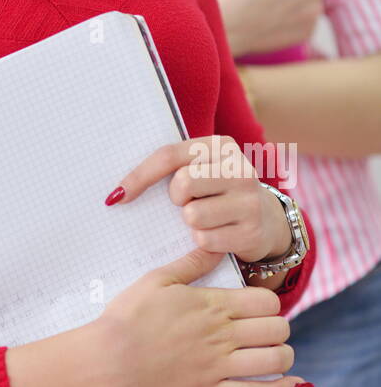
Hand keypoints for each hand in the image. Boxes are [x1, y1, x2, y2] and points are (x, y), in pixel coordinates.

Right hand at [95, 246, 305, 386]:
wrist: (110, 358)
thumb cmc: (129, 315)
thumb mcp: (158, 279)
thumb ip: (193, 263)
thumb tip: (216, 246)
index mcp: (212, 305)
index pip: (267, 301)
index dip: (269, 303)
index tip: (259, 308)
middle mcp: (222, 335)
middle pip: (278, 329)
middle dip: (278, 328)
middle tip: (265, 331)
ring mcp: (219, 367)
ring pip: (275, 361)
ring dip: (282, 356)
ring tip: (273, 354)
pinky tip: (291, 386)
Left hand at [107, 135, 291, 263]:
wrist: (268, 221)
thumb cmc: (219, 192)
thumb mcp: (203, 169)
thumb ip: (172, 168)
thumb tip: (117, 193)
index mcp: (222, 146)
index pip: (170, 155)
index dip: (139, 176)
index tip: (117, 196)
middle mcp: (240, 169)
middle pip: (182, 183)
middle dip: (177, 198)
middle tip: (189, 201)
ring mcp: (249, 201)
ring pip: (192, 215)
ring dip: (191, 222)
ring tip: (208, 218)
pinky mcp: (251, 232)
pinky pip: (204, 240)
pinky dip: (203, 241)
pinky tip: (219, 234)